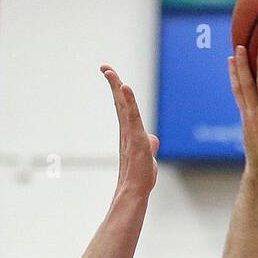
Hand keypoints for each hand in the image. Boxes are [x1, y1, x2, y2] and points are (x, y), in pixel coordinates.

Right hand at [101, 65, 158, 197]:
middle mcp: (126, 129)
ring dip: (116, 86)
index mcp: (128, 131)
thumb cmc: (141, 176)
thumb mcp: (148, 156)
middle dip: (113, 82)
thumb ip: (150, 145)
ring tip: (109, 72)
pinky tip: (124, 86)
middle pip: (119, 101)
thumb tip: (153, 140)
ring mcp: (130, 133)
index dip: (118, 90)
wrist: (136, 189)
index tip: (110, 75)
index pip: (123, 106)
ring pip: (123, 104)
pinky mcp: (136, 137)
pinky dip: (129, 100)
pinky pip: (132, 115)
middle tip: (104, 68)